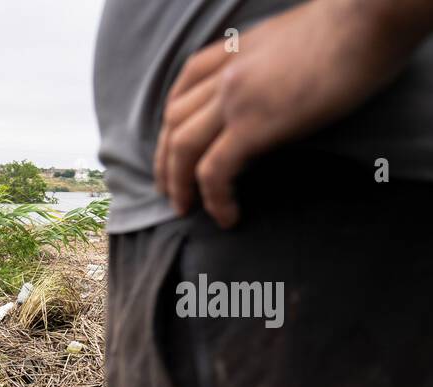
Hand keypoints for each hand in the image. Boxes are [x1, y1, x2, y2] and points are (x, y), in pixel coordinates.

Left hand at [154, 0, 416, 226]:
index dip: (172, 127)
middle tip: (171, 193)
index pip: (182, 91)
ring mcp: (234, 99)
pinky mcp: (252, 125)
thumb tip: (277, 91)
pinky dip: (214, 199)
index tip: (172, 151)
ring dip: (178, 184)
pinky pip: (214, 171)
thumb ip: (270, 65)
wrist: (370, 17)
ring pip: (181, 149)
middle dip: (165, 162)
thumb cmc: (354, 24)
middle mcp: (224, 74)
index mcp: (233, 51)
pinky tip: (227, 217)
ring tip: (186, 211)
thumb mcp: (293, 39)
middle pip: (172, 124)